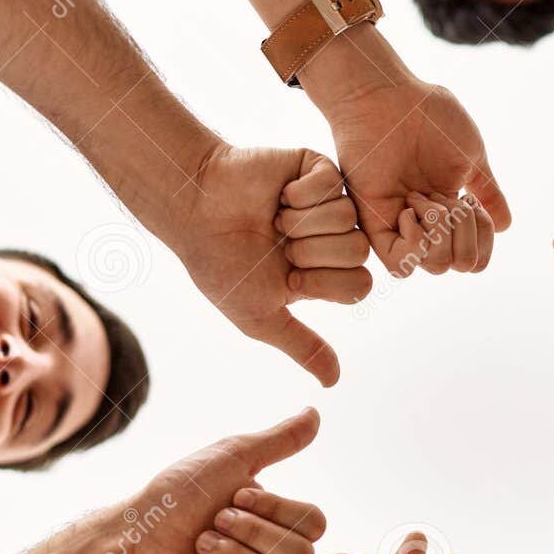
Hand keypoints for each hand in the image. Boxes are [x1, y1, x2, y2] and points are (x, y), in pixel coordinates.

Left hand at [119, 409, 325, 553]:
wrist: (132, 538)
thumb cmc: (176, 498)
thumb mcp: (231, 459)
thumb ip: (278, 440)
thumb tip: (316, 411)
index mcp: (279, 526)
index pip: (315, 523)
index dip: (278, 508)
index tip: (236, 496)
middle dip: (250, 531)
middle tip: (214, 522)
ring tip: (200, 545)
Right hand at [173, 146, 370, 385]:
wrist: (194, 212)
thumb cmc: (221, 266)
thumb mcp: (261, 317)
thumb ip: (302, 345)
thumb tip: (333, 383)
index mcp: (326, 273)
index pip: (359, 286)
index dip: (321, 285)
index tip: (288, 278)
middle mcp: (334, 238)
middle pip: (358, 253)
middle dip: (310, 253)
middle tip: (279, 244)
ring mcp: (331, 203)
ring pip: (348, 219)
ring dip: (301, 223)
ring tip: (274, 219)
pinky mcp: (321, 170)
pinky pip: (334, 185)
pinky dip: (299, 194)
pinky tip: (279, 195)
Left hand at [322, 77, 508, 277]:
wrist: (388, 98)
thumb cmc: (429, 117)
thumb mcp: (471, 157)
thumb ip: (488, 192)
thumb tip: (505, 226)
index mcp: (449, 211)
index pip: (474, 255)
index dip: (484, 238)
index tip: (473, 201)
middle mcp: (425, 224)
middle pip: (459, 263)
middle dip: (465, 231)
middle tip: (447, 196)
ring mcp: (400, 226)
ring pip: (436, 266)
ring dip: (440, 231)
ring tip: (422, 197)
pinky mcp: (374, 225)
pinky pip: (399, 264)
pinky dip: (415, 245)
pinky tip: (410, 213)